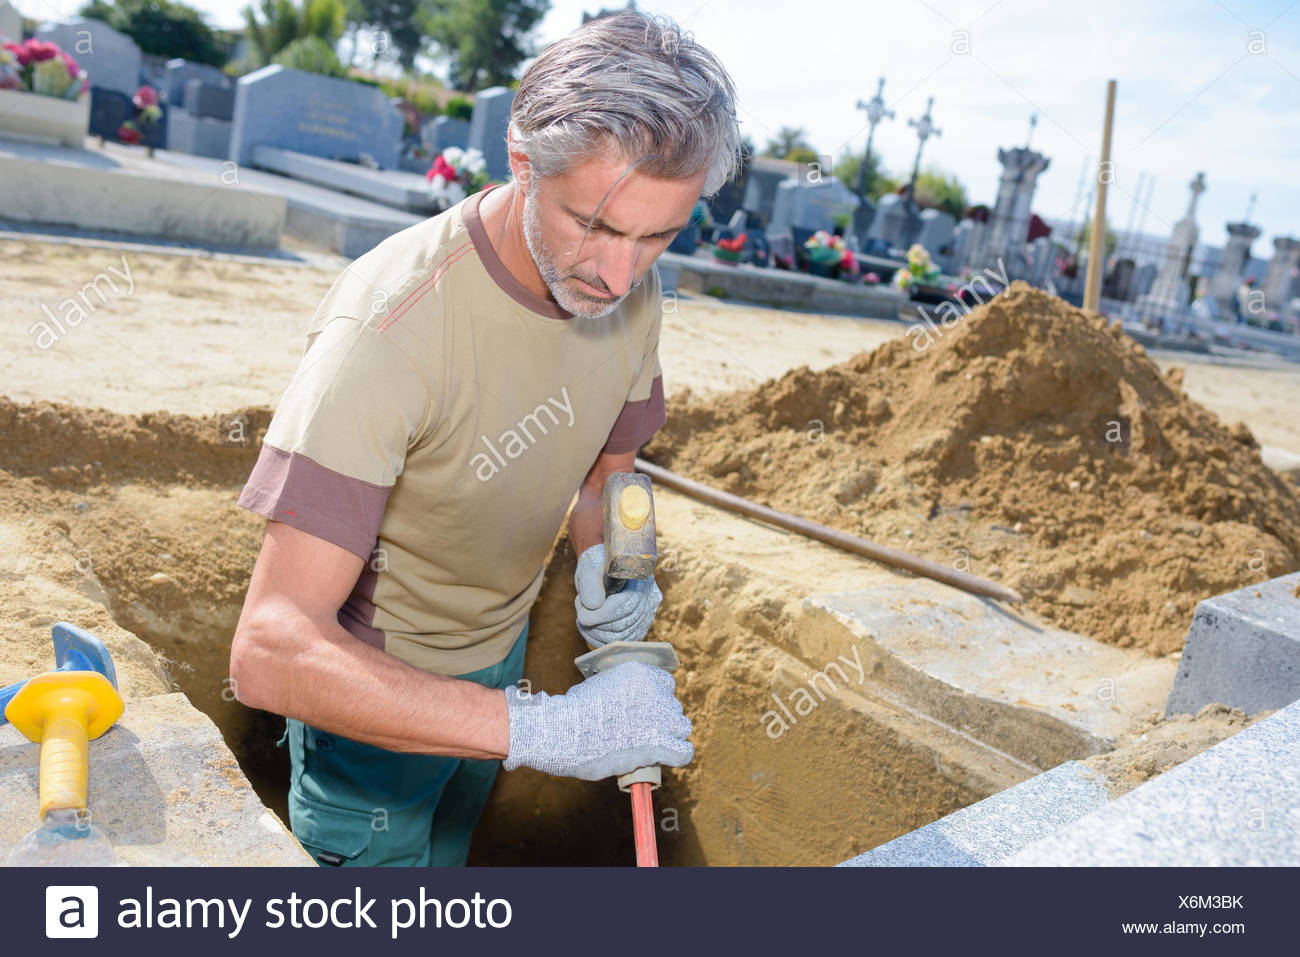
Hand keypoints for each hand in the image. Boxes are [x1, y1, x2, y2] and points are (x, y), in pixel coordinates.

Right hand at [501, 661, 691, 779]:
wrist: (563, 733)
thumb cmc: (572, 711)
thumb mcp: (599, 683)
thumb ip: (620, 687)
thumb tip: (628, 699)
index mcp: (640, 674)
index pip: (666, 684)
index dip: (657, 699)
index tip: (648, 711)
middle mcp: (654, 693)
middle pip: (673, 707)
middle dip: (662, 719)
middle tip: (646, 731)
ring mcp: (658, 719)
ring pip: (681, 727)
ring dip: (671, 736)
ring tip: (658, 745)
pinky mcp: (658, 746)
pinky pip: (683, 752)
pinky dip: (678, 755)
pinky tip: (670, 758)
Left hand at [574, 544, 661, 648]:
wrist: (602, 569)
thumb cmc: (597, 563)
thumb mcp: (590, 567)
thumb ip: (590, 583)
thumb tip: (593, 605)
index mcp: (642, 581)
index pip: (624, 607)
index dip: (600, 615)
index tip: (581, 615)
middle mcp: (649, 600)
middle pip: (622, 626)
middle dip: (595, 624)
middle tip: (580, 611)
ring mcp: (645, 616)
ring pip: (619, 638)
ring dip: (595, 633)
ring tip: (584, 616)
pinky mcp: (637, 628)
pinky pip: (619, 643)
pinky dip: (599, 640)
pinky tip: (589, 628)